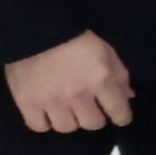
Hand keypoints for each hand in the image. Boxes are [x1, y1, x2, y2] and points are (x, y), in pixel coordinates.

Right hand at [0, 34, 134, 136]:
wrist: (34, 27)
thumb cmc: (74, 35)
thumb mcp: (105, 50)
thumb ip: (119, 75)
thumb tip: (128, 98)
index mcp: (100, 79)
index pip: (118, 112)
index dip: (122, 117)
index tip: (119, 117)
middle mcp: (77, 95)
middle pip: (92, 124)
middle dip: (94, 117)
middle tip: (89, 109)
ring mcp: (51, 101)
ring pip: (66, 128)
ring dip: (69, 120)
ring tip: (66, 109)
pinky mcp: (27, 102)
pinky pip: (39, 126)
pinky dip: (44, 122)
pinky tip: (46, 113)